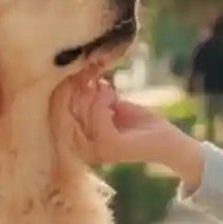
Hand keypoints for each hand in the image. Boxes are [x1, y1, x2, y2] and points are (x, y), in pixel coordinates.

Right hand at [71, 78, 196, 173]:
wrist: (166, 140)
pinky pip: (98, 116)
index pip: (56, 115)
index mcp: (79, 141)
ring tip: (109, 92)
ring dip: (95, 95)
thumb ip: (91, 94)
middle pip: (63, 112)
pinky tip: (115, 102)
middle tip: (95, 81)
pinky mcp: (110, 146)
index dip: (62, 92)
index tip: (77, 76)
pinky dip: (105, 102)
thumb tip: (74, 74)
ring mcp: (94, 149)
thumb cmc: (138, 123)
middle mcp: (82, 148)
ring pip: (80, 111)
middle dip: (77, 89)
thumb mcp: (110, 105)